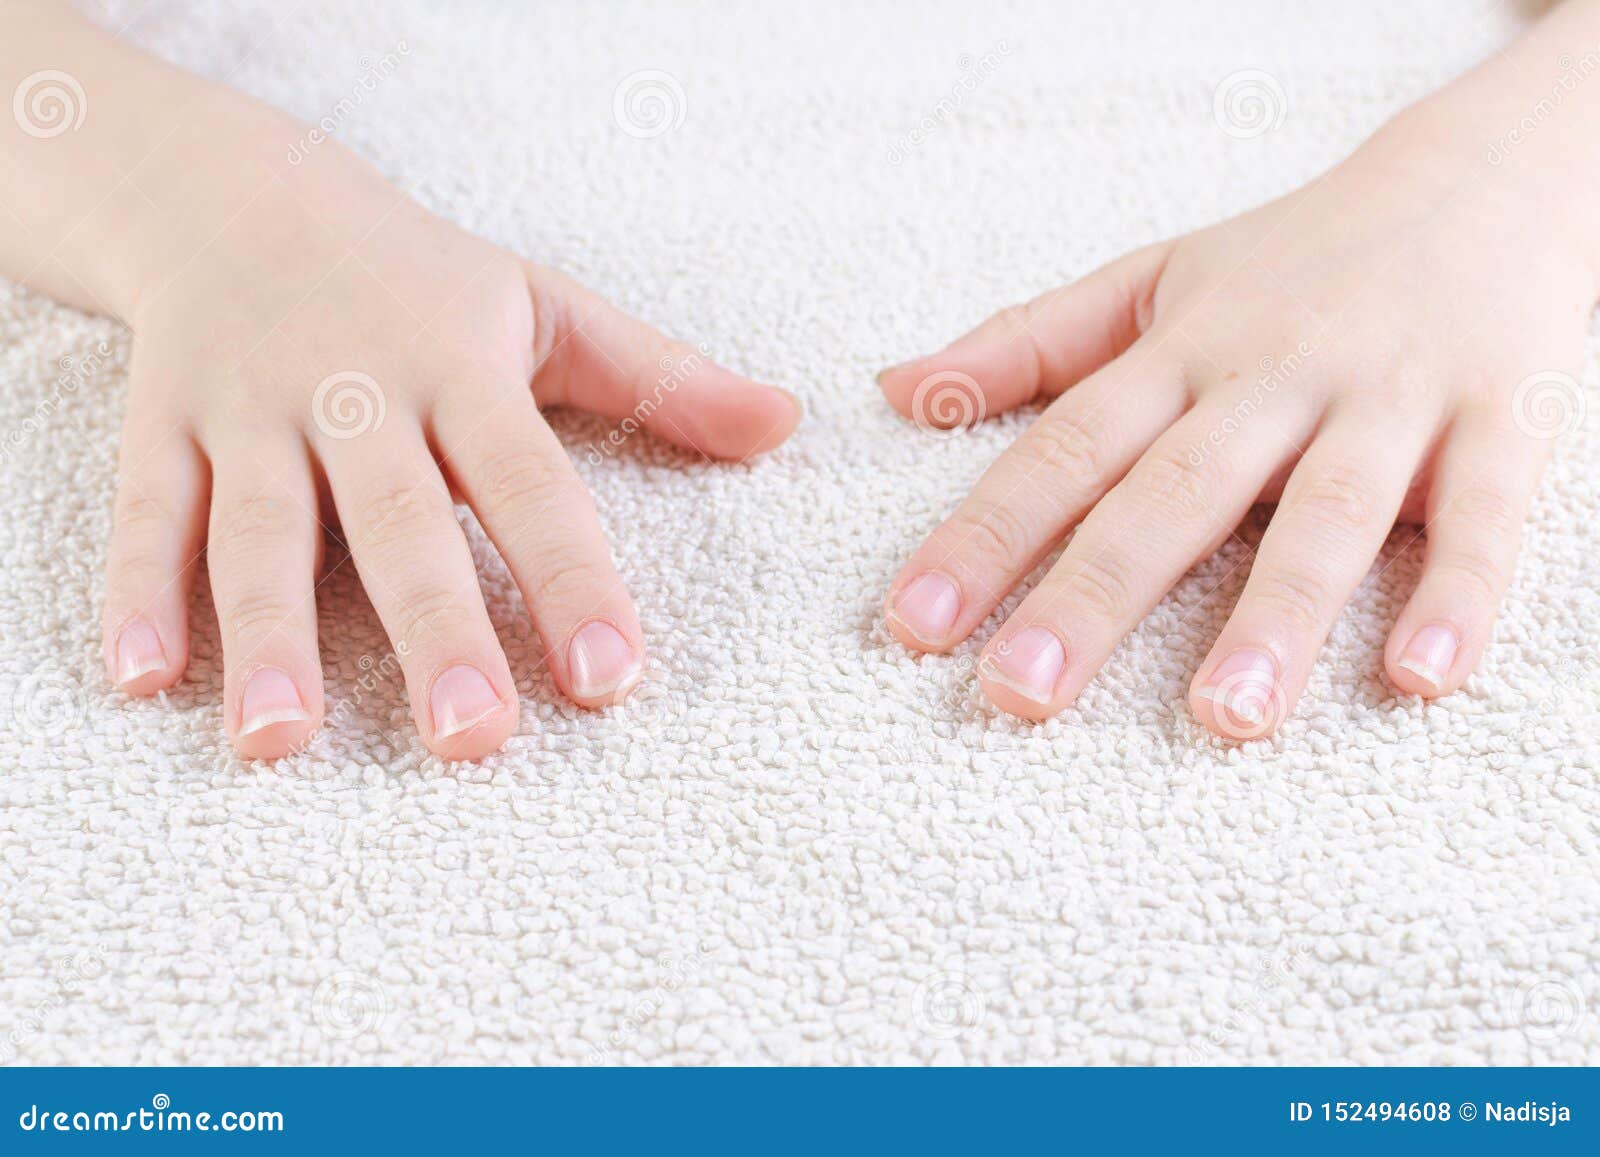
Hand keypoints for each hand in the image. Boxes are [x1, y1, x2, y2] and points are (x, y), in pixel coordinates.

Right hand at [102, 117, 797, 759]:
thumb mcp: (545, 307)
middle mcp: (358, 394)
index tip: (610, 679)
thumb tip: (785, 423)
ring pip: (259, 528)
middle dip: (433, 629)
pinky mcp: (162, 424)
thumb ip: (661, 379)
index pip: (530, 484)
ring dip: (267, 636)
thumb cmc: (416, 279)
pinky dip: (140, 592)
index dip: (571, 580)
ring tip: (280, 743)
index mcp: (462, 368)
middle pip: (399, 521)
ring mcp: (252, 410)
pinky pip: (148, 511)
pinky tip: (148, 680)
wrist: (237, 195)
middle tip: (470, 740)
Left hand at [879, 99, 1596, 737]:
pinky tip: (1419, 679)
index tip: (913, 625)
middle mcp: (1273, 377)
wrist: (1485, 181)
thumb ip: (1024, 343)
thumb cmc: (1291, 259)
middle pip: (1172, 493)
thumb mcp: (1150, 280)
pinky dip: (1458, 595)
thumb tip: (895, 387)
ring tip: (1224, 718)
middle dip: (1094, 594)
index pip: (1064, 451)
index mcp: (1181, 349)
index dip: (984, 536)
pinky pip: (1483, 519)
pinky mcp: (1500, 423)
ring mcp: (1388, 400)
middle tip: (1021, 692)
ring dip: (1276, 616)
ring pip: (1325, 514)